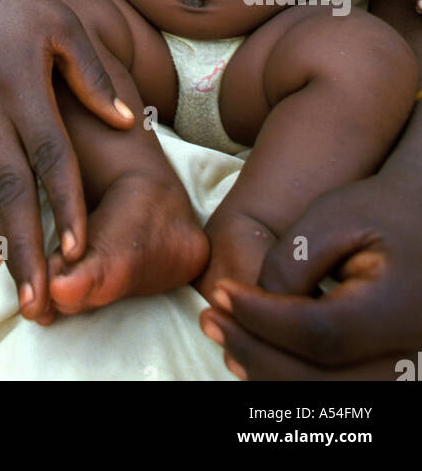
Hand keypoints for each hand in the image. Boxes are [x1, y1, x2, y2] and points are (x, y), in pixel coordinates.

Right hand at [0, 0, 133, 321]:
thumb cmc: (26, 8)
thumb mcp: (66, 27)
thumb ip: (94, 76)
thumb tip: (126, 123)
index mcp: (20, 84)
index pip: (46, 152)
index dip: (61, 202)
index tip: (76, 248)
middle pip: (8, 189)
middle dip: (25, 248)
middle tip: (41, 299)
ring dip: (3, 248)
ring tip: (22, 294)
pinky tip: (1, 255)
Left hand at [199, 173, 421, 379]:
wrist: (420, 223)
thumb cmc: (378, 211)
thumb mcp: (337, 214)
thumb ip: (295, 260)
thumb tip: (258, 302)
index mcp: (396, 312)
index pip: (320, 334)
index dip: (262, 317)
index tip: (220, 290)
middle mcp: (406, 355)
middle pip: (320, 379)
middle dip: (254, 350)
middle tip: (209, 318)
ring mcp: (400, 373)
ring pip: (325, 397)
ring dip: (266, 373)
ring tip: (223, 337)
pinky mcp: (386, 377)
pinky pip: (334, 394)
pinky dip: (288, 381)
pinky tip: (251, 356)